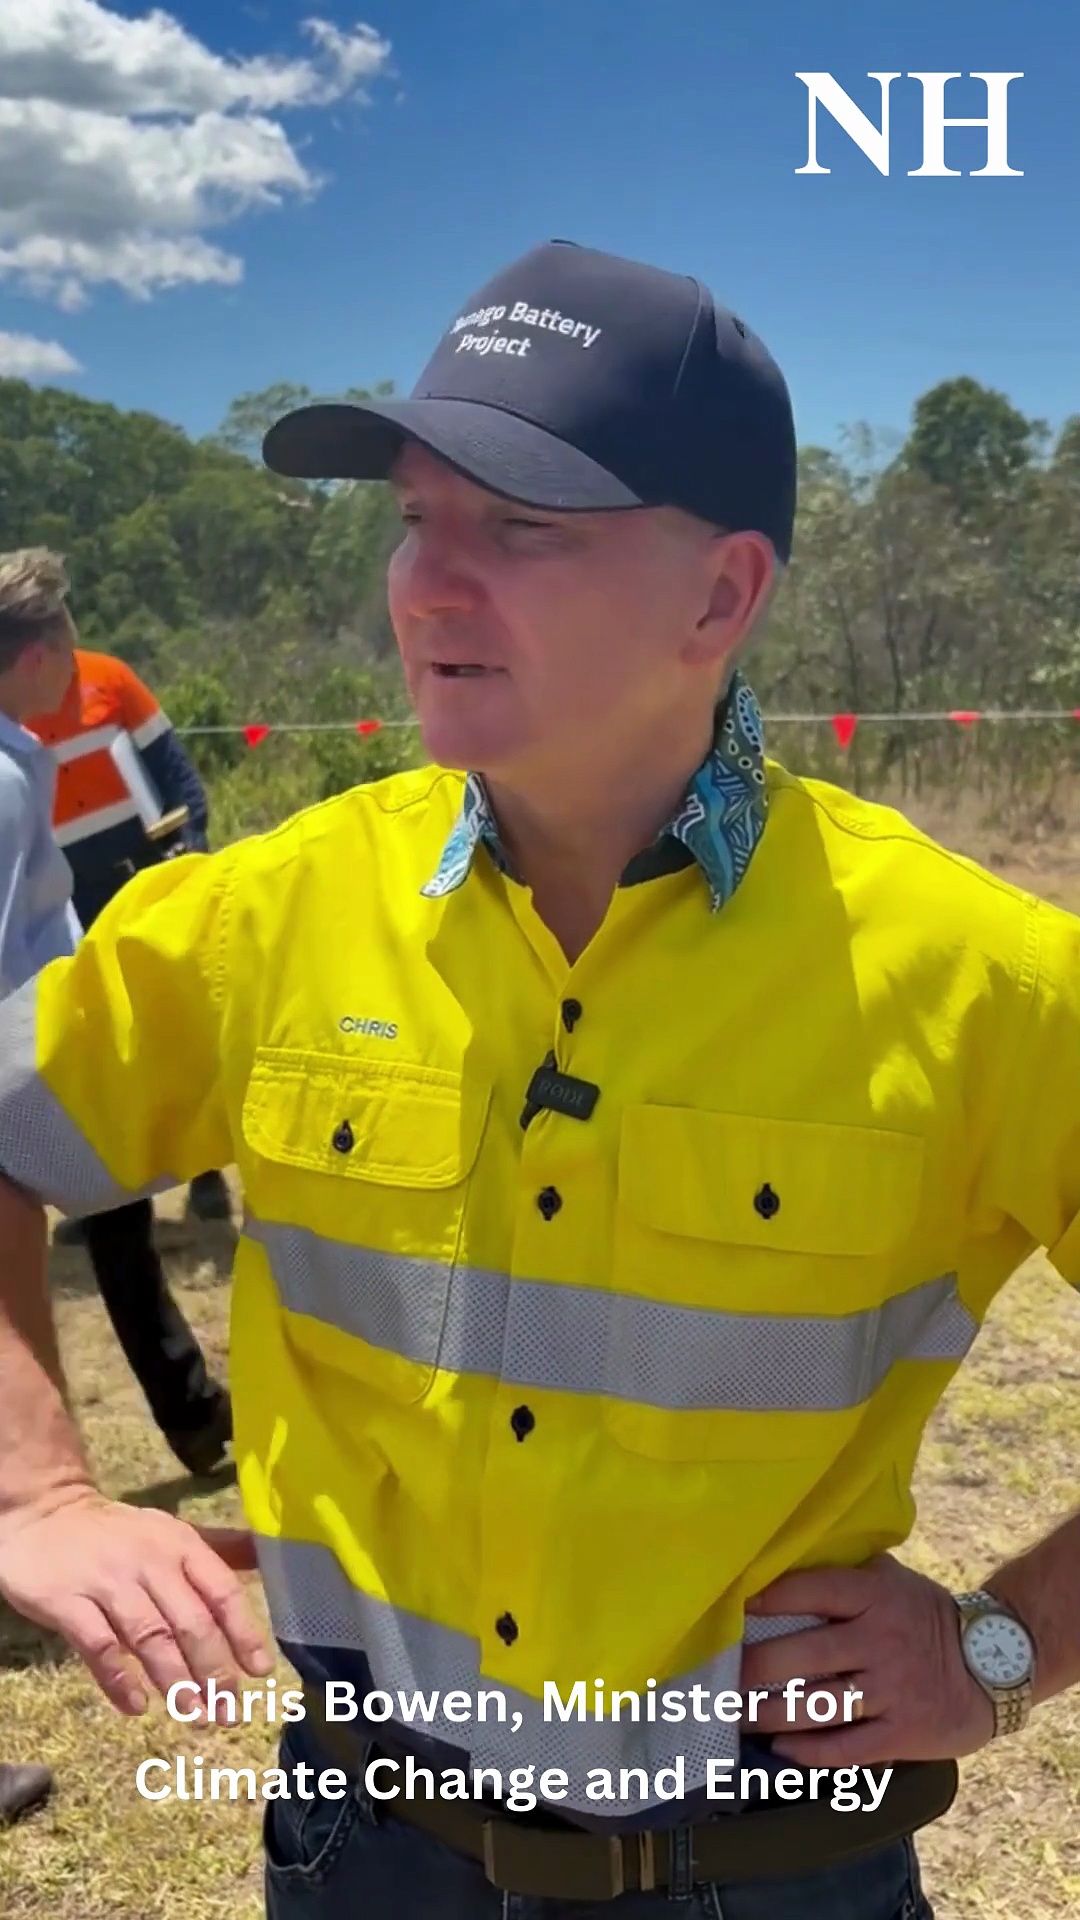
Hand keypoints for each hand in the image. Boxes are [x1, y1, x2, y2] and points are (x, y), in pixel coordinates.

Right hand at [0, 1488, 271, 1717]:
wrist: (44, 1514)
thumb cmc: (118, 1534)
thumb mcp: (169, 1531)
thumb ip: (217, 1549)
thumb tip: (267, 1555)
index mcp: (180, 1544)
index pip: (221, 1591)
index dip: (243, 1633)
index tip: (260, 1672)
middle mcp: (149, 1561)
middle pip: (190, 1622)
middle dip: (214, 1671)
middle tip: (230, 1712)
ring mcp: (107, 1582)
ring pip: (150, 1637)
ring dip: (176, 1682)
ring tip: (196, 1716)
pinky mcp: (67, 1602)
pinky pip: (99, 1647)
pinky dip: (119, 1681)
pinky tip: (136, 1707)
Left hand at [740, 1553, 994, 1764]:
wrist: (993, 1665)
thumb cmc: (924, 1615)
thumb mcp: (891, 1580)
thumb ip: (845, 1571)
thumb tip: (781, 1556)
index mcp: (874, 1596)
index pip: (812, 1590)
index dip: (769, 1599)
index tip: (732, 1608)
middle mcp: (879, 1641)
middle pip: (804, 1655)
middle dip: (755, 1668)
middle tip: (720, 1676)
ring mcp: (891, 1690)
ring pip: (818, 1706)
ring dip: (769, 1714)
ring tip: (735, 1716)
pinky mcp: (902, 1734)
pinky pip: (847, 1747)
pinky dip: (809, 1752)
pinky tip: (779, 1749)